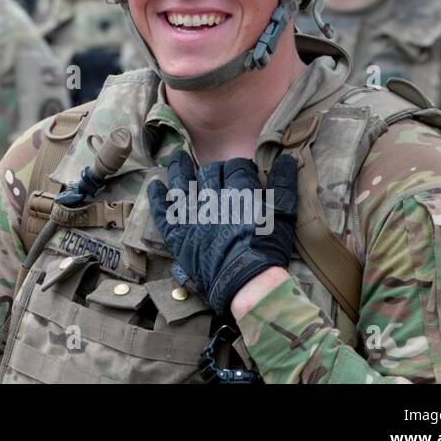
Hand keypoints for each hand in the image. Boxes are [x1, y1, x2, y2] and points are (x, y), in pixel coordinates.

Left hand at [146, 155, 298, 315]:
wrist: (245, 283)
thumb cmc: (267, 250)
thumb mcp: (283, 216)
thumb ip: (284, 186)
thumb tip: (286, 159)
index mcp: (237, 191)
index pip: (236, 167)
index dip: (241, 167)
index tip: (244, 171)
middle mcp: (211, 198)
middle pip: (209, 173)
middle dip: (214, 169)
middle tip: (216, 171)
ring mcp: (191, 215)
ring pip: (181, 183)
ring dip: (179, 168)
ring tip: (177, 158)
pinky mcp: (178, 234)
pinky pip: (163, 212)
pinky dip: (157, 198)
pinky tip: (154, 186)